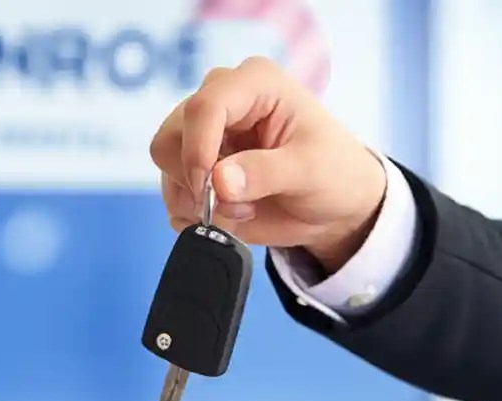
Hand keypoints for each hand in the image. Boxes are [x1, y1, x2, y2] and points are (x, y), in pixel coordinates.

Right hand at [150, 56, 386, 273]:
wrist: (335, 206)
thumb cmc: (333, 173)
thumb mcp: (310, 170)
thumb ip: (265, 173)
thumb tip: (219, 181)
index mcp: (254, 83)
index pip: (204, 106)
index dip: (198, 149)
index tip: (210, 188)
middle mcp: (222, 101)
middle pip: (171, 136)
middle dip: (196, 179)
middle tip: (236, 202)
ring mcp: (205, 135)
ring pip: (166, 165)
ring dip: (197, 200)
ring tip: (243, 208)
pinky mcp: (196, 167)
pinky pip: (171, 192)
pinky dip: (193, 213)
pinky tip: (229, 215)